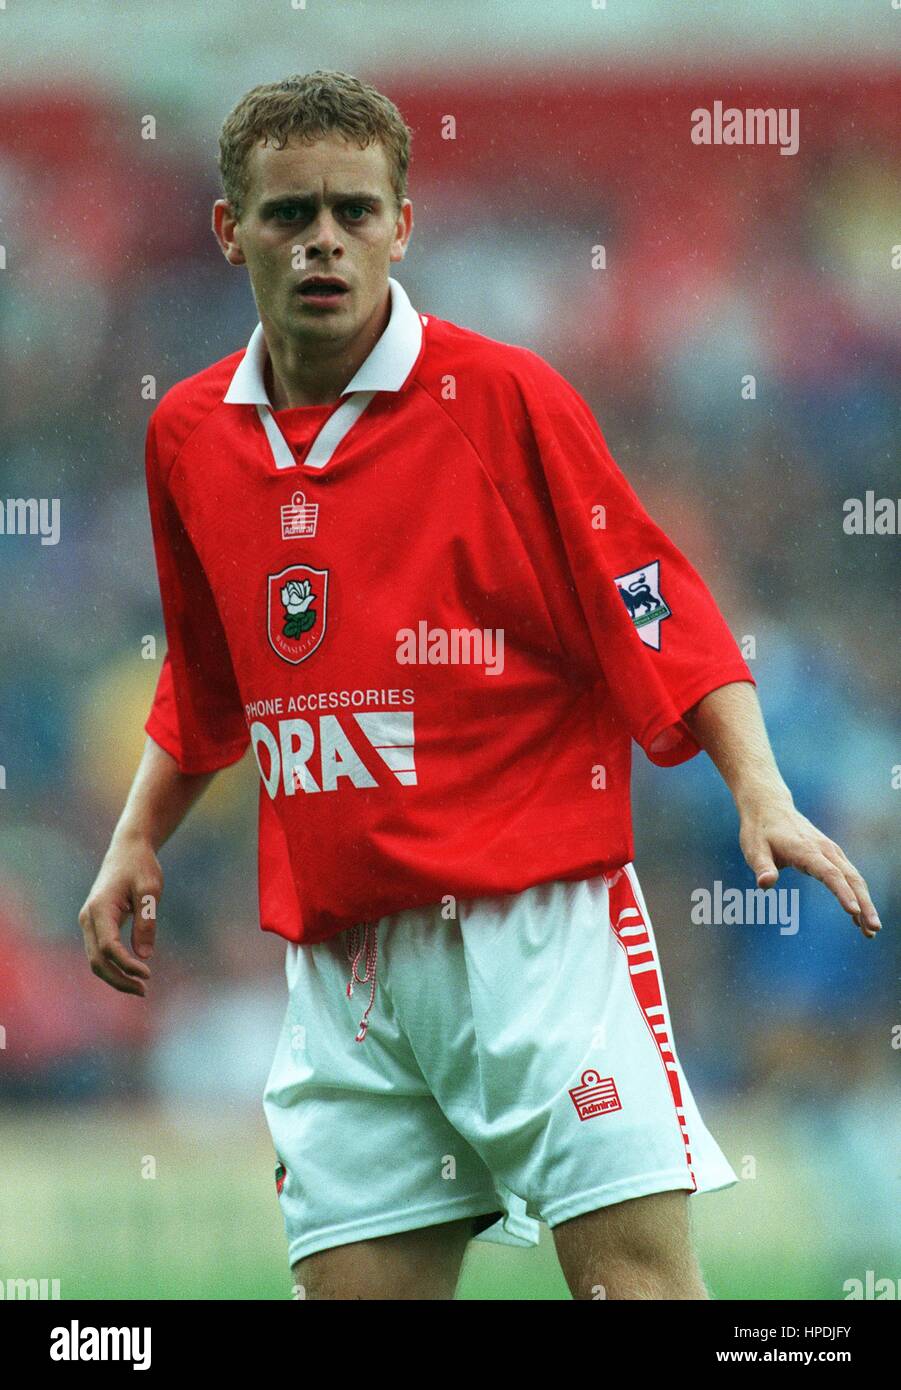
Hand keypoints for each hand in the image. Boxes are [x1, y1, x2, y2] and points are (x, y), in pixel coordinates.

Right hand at [78, 833, 161, 994]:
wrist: (128, 849)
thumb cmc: (141, 866)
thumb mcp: (150, 890)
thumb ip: (146, 921)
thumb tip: (144, 956)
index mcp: (100, 908)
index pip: (108, 946)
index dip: (126, 964)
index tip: (148, 974)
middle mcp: (88, 918)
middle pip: (96, 960)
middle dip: (118, 979)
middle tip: (144, 991)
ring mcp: (89, 922)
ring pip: (95, 959)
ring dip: (115, 976)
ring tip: (140, 988)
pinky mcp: (95, 925)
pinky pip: (100, 952)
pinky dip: (113, 966)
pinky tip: (132, 974)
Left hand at [738, 797, 880, 938]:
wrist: (769, 807)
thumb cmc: (759, 831)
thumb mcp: (754, 849)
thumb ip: (762, 867)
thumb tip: (765, 884)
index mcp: (806, 850)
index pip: (829, 873)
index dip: (842, 893)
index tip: (853, 912)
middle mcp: (824, 850)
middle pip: (851, 878)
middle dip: (864, 904)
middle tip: (873, 929)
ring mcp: (831, 851)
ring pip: (854, 878)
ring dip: (865, 903)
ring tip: (870, 931)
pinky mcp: (831, 854)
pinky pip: (848, 876)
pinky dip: (857, 895)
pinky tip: (857, 916)